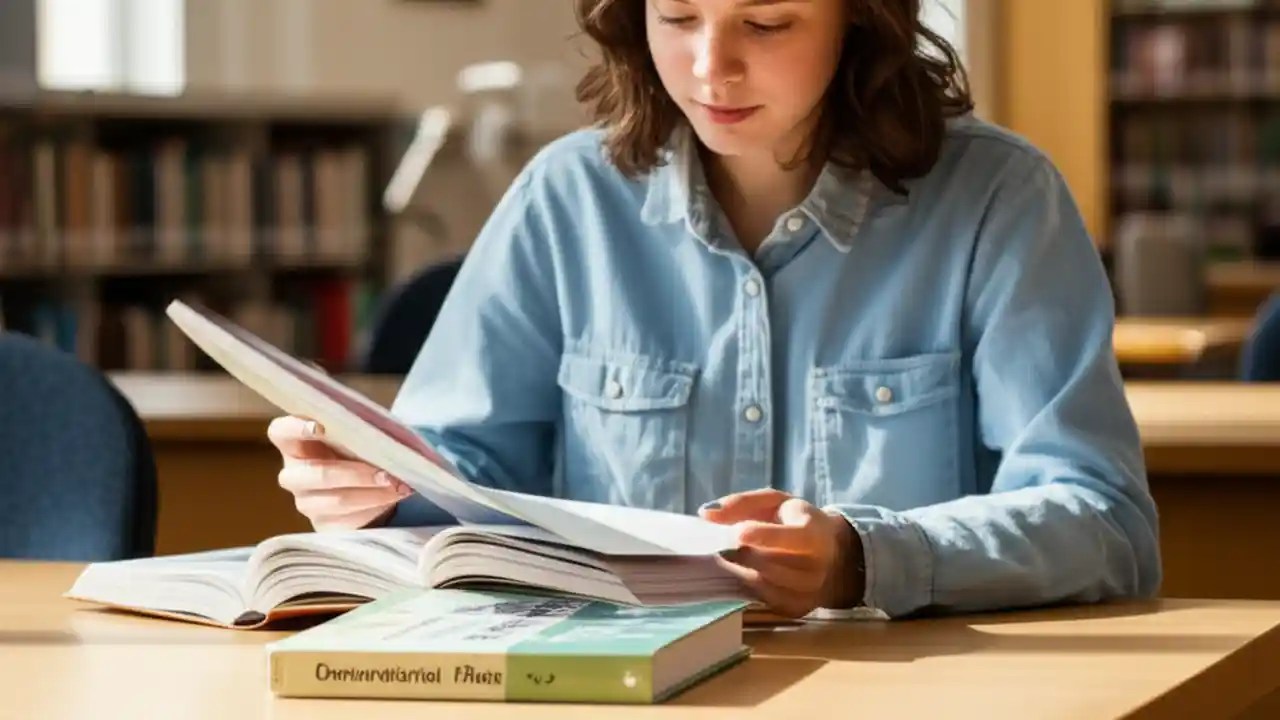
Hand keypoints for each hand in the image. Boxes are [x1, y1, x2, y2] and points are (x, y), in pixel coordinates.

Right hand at [267, 415, 414, 530]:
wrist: (361, 481)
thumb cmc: (353, 447)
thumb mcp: (352, 432)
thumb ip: (355, 428)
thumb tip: (381, 433)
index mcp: (292, 442)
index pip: (282, 432)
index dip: (296, 429)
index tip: (320, 427)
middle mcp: (292, 474)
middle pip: (318, 474)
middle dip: (356, 474)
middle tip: (387, 473)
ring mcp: (305, 502)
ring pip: (337, 501)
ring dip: (374, 494)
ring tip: (400, 486)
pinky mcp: (323, 525)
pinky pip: (349, 520)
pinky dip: (376, 508)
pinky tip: (394, 497)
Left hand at [700, 489, 863, 618]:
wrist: (832, 554)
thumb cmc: (796, 521)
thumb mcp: (774, 502)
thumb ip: (742, 503)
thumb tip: (706, 513)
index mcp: (815, 532)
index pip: (793, 537)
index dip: (765, 536)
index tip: (738, 532)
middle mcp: (818, 565)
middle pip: (772, 563)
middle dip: (744, 554)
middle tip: (724, 545)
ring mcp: (809, 591)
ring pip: (764, 582)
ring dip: (742, 569)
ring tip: (732, 557)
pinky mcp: (797, 608)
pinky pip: (764, 598)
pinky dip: (749, 585)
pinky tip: (746, 573)